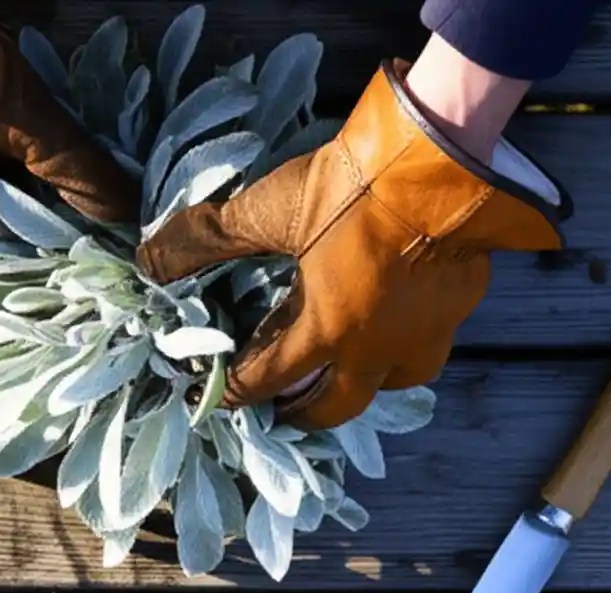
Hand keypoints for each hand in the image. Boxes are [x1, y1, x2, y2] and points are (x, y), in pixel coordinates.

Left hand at [138, 58, 570, 429]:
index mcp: (327, 332)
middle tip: (283, 408)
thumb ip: (206, 239)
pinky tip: (399, 313)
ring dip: (366, 382)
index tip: (220, 399)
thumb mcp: (269, 210)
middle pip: (339, 407)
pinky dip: (407, 337)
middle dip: (305, 413)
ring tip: (349, 365)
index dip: (239, 391)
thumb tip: (148, 260)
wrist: (445, 160)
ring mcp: (428, 330)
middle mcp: (379, 347)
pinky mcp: (462, 303)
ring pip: (396, 381)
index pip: (271, 378)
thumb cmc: (353, 188)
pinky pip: (430, 338)